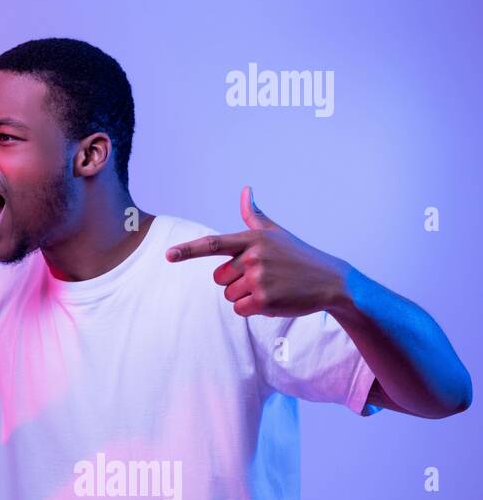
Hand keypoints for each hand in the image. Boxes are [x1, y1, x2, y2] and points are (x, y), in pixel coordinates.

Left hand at [164, 186, 351, 317]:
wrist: (332, 281)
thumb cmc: (299, 256)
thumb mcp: (276, 233)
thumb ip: (253, 215)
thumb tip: (245, 190)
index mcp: (253, 239)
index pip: (213, 245)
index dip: (188, 250)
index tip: (168, 255)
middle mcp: (254, 257)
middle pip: (218, 278)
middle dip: (234, 281)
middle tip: (263, 276)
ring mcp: (259, 279)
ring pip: (228, 295)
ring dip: (245, 296)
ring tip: (271, 287)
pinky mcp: (265, 301)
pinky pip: (239, 309)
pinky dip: (252, 309)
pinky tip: (274, 299)